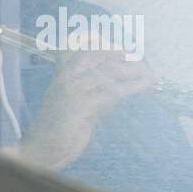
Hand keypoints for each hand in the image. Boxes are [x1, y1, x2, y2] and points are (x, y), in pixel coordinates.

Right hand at [14, 48, 157, 169]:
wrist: (42, 150)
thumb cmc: (58, 129)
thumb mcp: (72, 103)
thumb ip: (90, 91)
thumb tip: (117, 83)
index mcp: (60, 75)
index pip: (76, 47)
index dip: (98, 41)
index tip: (120, 47)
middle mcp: (65, 78)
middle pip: (96, 53)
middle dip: (121, 55)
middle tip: (140, 60)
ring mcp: (72, 90)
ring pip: (107, 71)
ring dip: (133, 71)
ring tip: (151, 75)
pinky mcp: (80, 105)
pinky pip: (112, 92)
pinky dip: (132, 87)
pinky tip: (145, 86)